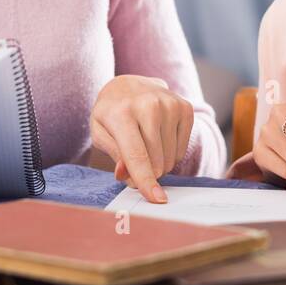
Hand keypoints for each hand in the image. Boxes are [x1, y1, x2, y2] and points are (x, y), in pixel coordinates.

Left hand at [90, 75, 194, 203]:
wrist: (128, 85)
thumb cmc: (111, 114)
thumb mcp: (100, 133)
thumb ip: (114, 155)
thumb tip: (127, 176)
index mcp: (121, 112)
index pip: (136, 155)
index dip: (146, 180)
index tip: (156, 199)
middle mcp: (148, 105)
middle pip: (156, 161)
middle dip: (147, 172)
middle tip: (135, 159)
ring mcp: (170, 104)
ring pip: (170, 158)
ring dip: (159, 162)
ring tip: (146, 144)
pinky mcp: (185, 108)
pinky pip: (182, 149)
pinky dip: (171, 152)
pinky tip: (159, 137)